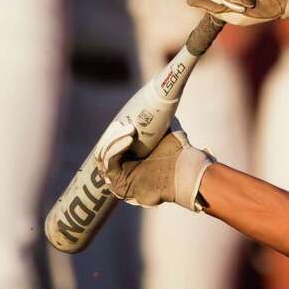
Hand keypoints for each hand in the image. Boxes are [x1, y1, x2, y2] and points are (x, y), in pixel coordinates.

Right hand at [100, 125, 214, 210]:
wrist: (186, 172)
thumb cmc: (178, 154)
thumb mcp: (165, 133)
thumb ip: (158, 121)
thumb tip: (158, 103)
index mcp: (129, 158)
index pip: (110, 143)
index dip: (113, 132)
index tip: (121, 120)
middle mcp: (121, 169)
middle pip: (103, 148)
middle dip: (112, 134)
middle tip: (123, 124)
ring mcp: (118, 179)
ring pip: (103, 154)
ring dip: (114, 139)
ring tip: (129, 129)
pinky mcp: (118, 184)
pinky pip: (109, 163)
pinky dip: (116, 148)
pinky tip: (129, 139)